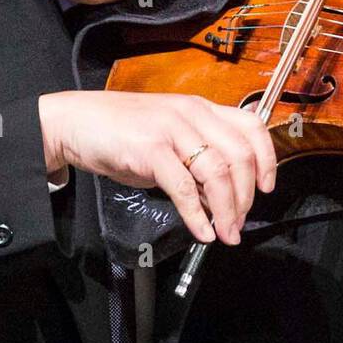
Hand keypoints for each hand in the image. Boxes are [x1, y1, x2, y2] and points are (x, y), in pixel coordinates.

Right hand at [38, 90, 276, 244]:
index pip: (251, 126)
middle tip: (240, 223)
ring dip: (226, 210)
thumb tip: (221, 195)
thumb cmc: (121, 130)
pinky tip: (201, 230)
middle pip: (239, 155)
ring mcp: (171, 129)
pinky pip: (183, 187)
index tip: (266, 187)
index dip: (266, 158)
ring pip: (216, 172)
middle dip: (246, 196)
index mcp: (201, 108)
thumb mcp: (169, 136)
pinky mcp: (150, 149)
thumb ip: (196, 157)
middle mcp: (191, 114)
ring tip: (225, 234)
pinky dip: (197, 215)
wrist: (76, 122)